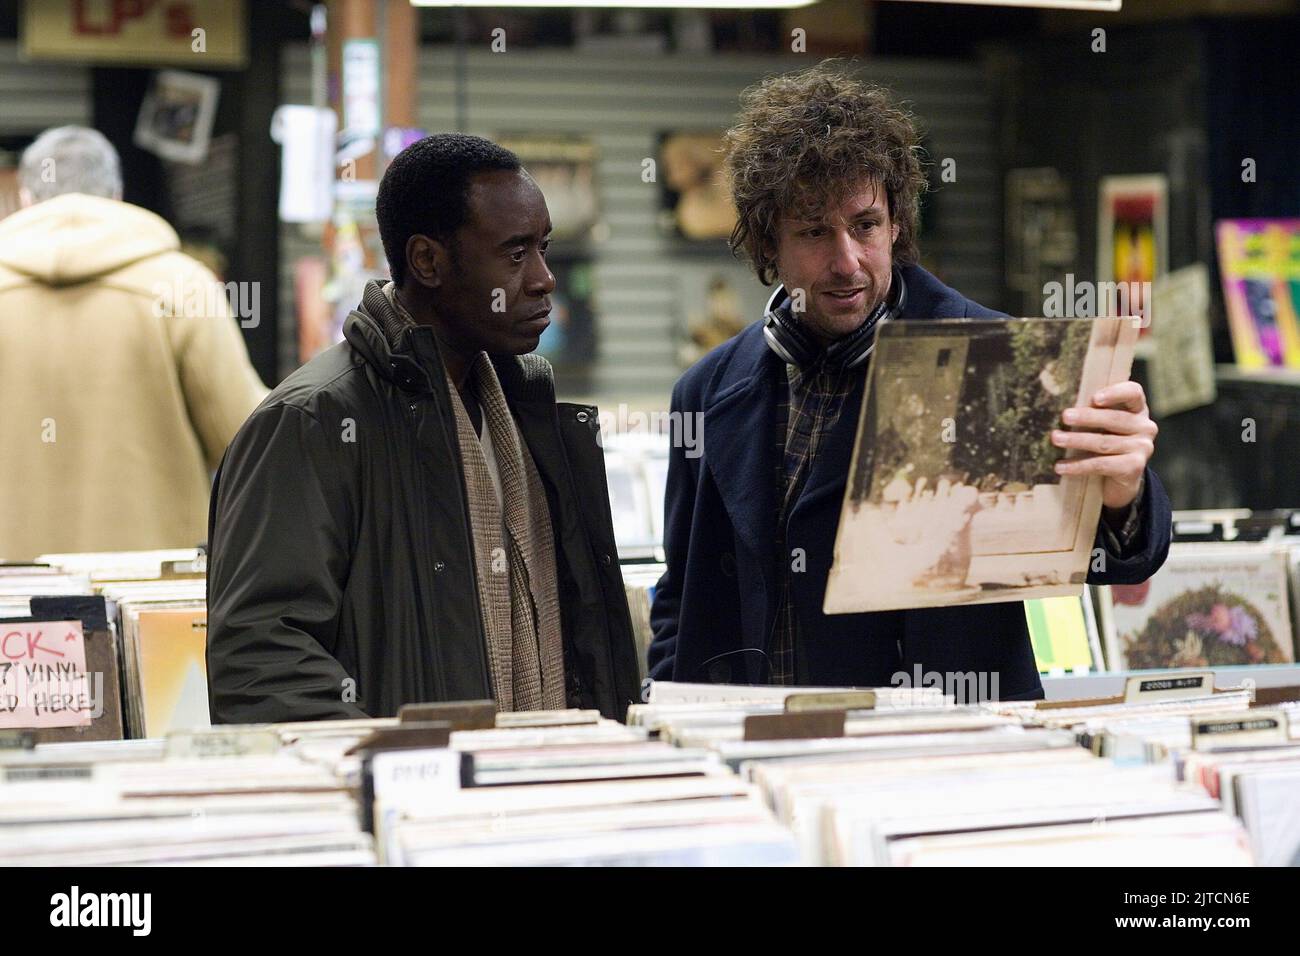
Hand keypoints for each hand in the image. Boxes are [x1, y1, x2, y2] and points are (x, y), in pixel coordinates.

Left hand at [1051, 381, 1156, 509]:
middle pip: (1114, 418)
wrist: (1119, 480)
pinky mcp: (1134, 467)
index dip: (1115, 393)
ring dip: (1076, 440)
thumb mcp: (1102, 425)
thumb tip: (1061, 409)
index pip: (1133, 393)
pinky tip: (1060, 467)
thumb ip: (1091, 412)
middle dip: (1087, 417)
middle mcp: (1144, 426)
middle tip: (1064, 416)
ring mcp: (1142, 447)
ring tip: (1056, 439)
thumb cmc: (1105, 443)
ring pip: (1104, 442)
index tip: (1094, 398)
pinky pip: (1101, 465)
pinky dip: (1078, 466)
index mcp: (1137, 409)